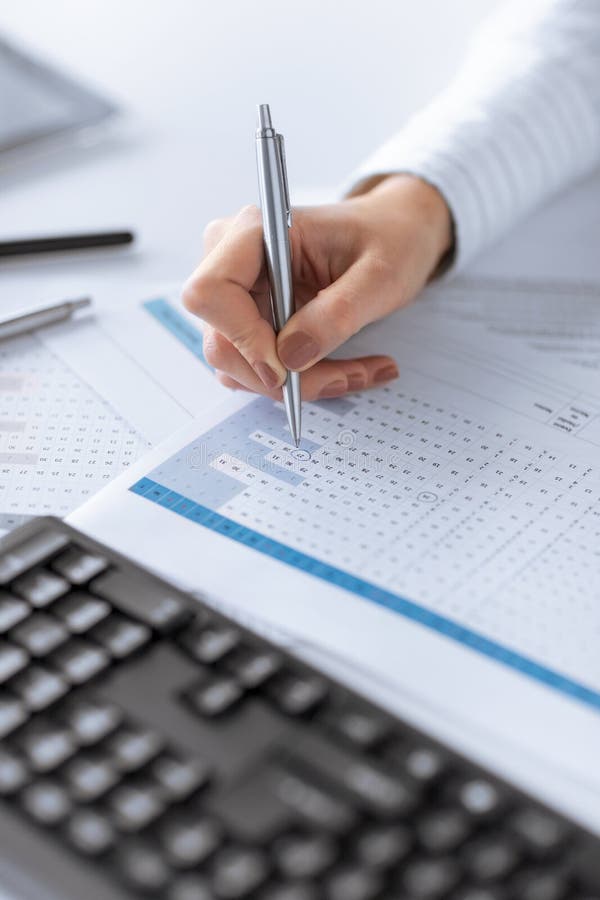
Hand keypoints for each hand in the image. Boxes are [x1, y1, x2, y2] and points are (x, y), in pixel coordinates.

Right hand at [183, 174, 452, 399]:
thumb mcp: (379, 276)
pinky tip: (344, 368)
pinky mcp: (249, 319)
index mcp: (254, 232)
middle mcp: (232, 260)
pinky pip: (257, 367)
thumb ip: (335, 315)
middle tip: (347, 377)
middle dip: (282, 376)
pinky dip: (300, 380)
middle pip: (223, 341)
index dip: (242, 338)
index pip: (210, 292)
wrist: (394, 233)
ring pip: (240, 365)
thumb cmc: (388, 239)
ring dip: (298, 384)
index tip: (287, 367)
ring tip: (359, 371)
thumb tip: (289, 359)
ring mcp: (236, 293)